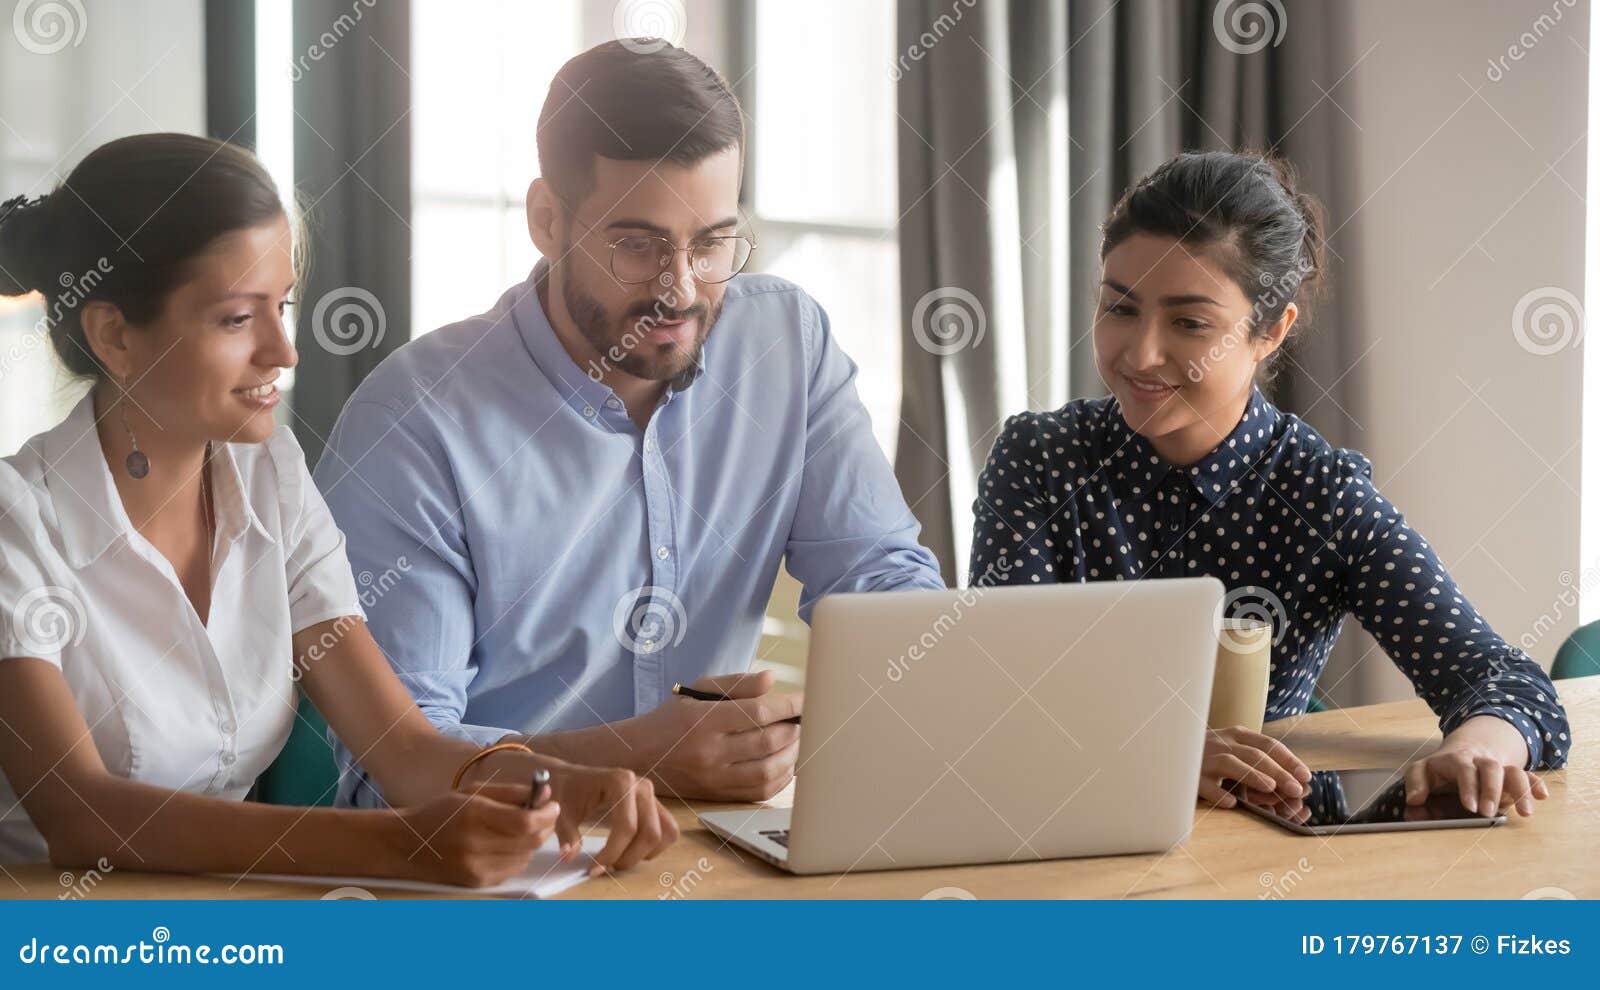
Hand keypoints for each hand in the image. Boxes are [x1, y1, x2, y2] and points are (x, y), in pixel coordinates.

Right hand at [392, 782, 559, 886]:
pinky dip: (518, 856)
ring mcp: (476, 868)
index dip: (546, 814)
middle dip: (545, 827)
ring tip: (520, 829)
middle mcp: (475, 845)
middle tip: (544, 815)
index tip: (553, 806)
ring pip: (525, 856)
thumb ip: (511, 793)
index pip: (524, 822)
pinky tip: (505, 845)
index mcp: (474, 816)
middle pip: (529, 841)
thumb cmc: (442, 812)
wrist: (406, 845)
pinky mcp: (477, 883)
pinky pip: (513, 869)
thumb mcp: (473, 793)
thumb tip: (546, 794)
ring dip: (531, 842)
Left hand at [542, 760, 679, 874]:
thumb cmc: (568, 792)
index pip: (627, 826)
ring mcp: (652, 795)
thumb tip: (570, 856)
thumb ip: (567, 835)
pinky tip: (631, 850)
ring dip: (644, 854)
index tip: (593, 868)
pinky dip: (654, 847)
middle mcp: (642, 786)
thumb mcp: (561, 813)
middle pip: (650, 833)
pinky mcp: (655, 805)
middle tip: (606, 866)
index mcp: (620, 781)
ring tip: (619, 858)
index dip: (612, 853)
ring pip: (665, 833)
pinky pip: (668, 831)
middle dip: (629, 857)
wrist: (573, 779)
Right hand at [627, 670, 802, 801]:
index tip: (806, 700)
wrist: (640, 756)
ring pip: (767, 771)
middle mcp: (709, 752)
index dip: (788, 706)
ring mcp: (713, 778)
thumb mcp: (698, 690)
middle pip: (767, 742)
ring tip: (797, 741)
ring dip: (792, 755)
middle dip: (794, 730)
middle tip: (804, 721)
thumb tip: (772, 679)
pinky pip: (759, 792)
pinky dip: (780, 778)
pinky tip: (785, 763)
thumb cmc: (673, 717)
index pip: (757, 712)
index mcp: (704, 720)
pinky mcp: (717, 795)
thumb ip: (737, 683)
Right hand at [1198, 725, 1311, 808]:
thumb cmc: (1206, 757)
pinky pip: (1204, 784)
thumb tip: (1292, 786)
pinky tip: (1232, 802)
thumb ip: (1259, 767)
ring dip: (1252, 775)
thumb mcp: (1233, 753)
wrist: (1165, 751)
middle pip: (1254, 754)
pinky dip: (1218, 793)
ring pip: (1232, 763)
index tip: (1306, 776)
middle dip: (1278, 771)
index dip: (1289, 760)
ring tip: (1271, 788)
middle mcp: (1221, 743)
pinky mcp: (1189, 775)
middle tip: (1296, 788)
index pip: (1268, 745)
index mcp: (1236, 735)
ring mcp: (1204, 758)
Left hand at [1403, 740, 1547, 817]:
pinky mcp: (1512, 776)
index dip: (1468, 786)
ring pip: (1513, 772)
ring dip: (1520, 791)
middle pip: (1490, 768)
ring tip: (1525, 813)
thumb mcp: (1423, 770)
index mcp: (1457, 759)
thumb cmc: (1441, 769)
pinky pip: (1528, 776)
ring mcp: (1499, 768)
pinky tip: (1542, 796)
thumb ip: (1415, 782)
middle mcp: (1480, 761)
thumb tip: (1413, 800)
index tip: (1470, 807)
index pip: (1464, 768)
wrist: (1465, 752)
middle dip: (1491, 790)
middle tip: (1488, 814)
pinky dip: (1536, 785)